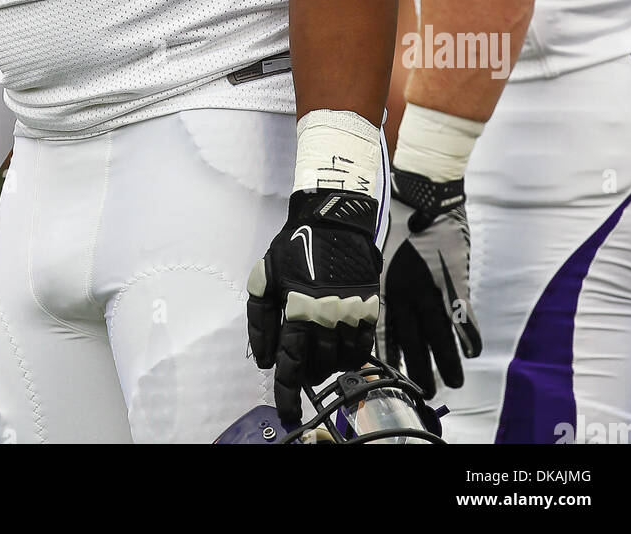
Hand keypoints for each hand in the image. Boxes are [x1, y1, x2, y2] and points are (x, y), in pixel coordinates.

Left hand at [247, 190, 381, 425]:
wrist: (335, 219)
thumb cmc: (296, 245)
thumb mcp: (265, 274)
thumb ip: (260, 318)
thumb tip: (264, 357)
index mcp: (298, 307)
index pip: (291, 361)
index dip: (286, 391)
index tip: (286, 410)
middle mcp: (328, 315)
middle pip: (318, 366)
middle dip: (306, 374)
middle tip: (299, 370)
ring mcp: (352, 312)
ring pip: (342, 361)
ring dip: (328, 368)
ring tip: (318, 359)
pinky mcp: (370, 307)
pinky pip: (363, 347)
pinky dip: (350, 357)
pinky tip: (339, 350)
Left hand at [377, 167, 481, 397]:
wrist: (422, 193)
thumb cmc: (393, 217)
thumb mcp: (375, 251)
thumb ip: (376, 279)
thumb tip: (371, 302)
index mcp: (383, 286)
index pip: (384, 331)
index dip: (389, 356)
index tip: (391, 376)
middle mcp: (406, 294)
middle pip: (413, 342)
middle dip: (419, 370)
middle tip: (425, 392)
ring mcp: (432, 289)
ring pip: (441, 337)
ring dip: (449, 362)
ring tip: (454, 383)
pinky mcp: (456, 280)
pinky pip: (464, 316)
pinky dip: (470, 335)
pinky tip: (474, 352)